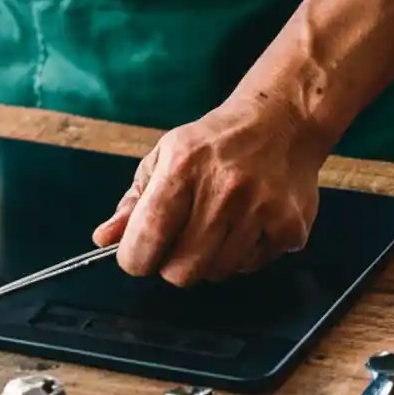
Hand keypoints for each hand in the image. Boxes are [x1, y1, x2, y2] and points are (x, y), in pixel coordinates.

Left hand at [92, 94, 328, 285]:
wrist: (282, 121)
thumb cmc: (215, 143)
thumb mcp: (165, 158)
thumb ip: (134, 202)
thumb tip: (104, 239)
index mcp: (184, 168)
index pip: (147, 237)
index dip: (134, 258)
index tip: (136, 256)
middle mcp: (224, 189)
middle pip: (181, 271)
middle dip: (172, 265)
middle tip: (180, 242)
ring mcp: (260, 210)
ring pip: (216, 273)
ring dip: (209, 260)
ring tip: (217, 227)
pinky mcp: (289, 226)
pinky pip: (251, 267)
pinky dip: (243, 256)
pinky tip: (246, 225)